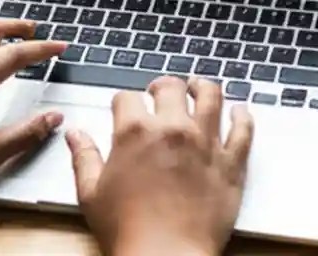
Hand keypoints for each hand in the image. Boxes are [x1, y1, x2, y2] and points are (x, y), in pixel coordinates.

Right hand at [67, 76, 254, 255]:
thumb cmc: (127, 231)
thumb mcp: (91, 194)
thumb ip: (84, 158)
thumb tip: (74, 135)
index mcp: (135, 132)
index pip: (127, 98)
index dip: (124, 102)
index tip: (125, 108)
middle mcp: (172, 129)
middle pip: (170, 88)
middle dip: (162, 87)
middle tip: (160, 92)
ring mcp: (205, 143)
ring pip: (211, 96)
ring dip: (203, 87)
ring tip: (199, 87)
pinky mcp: (231, 162)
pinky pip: (243, 129)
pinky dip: (242, 115)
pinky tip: (239, 111)